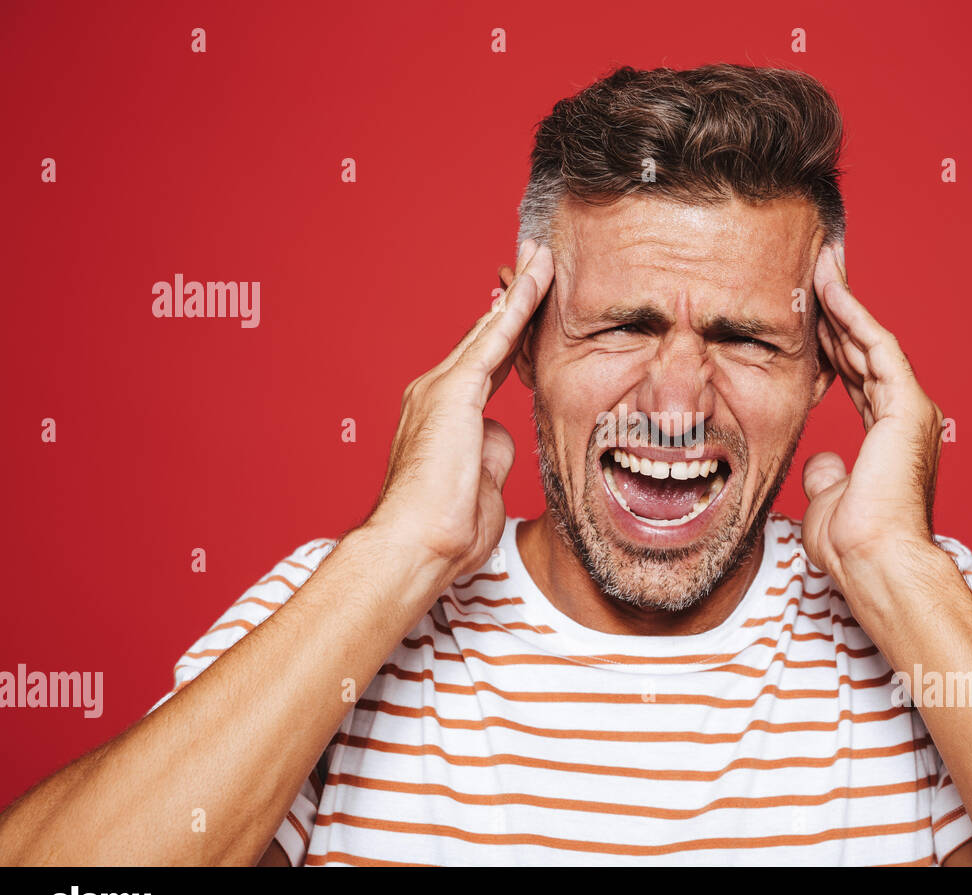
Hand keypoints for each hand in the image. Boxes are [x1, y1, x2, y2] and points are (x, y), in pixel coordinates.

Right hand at [365, 240, 554, 579]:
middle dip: (514, 300)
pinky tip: (536, 282)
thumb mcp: (480, 485)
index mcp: (445, 416)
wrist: (414, 546)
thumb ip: (490, 452)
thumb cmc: (445, 531)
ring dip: (521, 293)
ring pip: (491, 330)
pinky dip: (517, 309)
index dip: (507, 333)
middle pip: (485, 336)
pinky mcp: (452, 393)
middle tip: (536, 262)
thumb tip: (500, 437)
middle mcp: (437, 392)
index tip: (527, 307)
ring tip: (543, 258)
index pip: (484, 363)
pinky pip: (494, 341)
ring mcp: (441, 389)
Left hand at [800, 243, 944, 578]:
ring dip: (843, 304)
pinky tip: (830, 290)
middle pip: (864, 353)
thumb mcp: (832, 500)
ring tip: (819, 268)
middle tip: (812, 276)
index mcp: (889, 438)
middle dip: (837, 314)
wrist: (877, 563)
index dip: (831, 347)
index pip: (856, 378)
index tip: (807, 321)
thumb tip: (821, 462)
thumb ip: (828, 475)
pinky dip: (853, 316)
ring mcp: (909, 409)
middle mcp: (904, 418)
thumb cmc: (855, 546)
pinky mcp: (907, 405)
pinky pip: (876, 347)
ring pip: (870, 342)